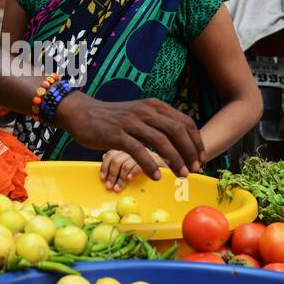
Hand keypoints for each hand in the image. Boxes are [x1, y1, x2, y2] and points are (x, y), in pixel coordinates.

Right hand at [56, 94, 202, 179]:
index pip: (184, 121)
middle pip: (177, 131)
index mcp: (154, 106)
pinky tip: (157, 176)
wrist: (81, 113)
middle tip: (195, 169)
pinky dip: (150, 164)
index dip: (196, 141)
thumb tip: (177, 142)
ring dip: (175, 160)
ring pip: (161, 141)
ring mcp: (131, 122)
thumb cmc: (111, 117)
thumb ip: (156, 124)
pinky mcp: (117, 135)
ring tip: (182, 175)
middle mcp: (146, 111)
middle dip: (190, 151)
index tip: (201, 158)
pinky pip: (138, 150)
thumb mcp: (138, 114)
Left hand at [100, 149, 162, 191]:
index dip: (105, 166)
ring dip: (119, 178)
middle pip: (115, 158)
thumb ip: (121, 155)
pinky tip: (129, 179)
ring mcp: (146, 152)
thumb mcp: (134, 158)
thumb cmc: (153, 165)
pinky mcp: (156, 159)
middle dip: (111, 175)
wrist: (177, 166)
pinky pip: (138, 165)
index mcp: (129, 143)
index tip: (102, 178)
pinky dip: (131, 173)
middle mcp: (137, 145)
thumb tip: (104, 156)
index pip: (111, 152)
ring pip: (124, 163)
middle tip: (109, 187)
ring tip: (118, 188)